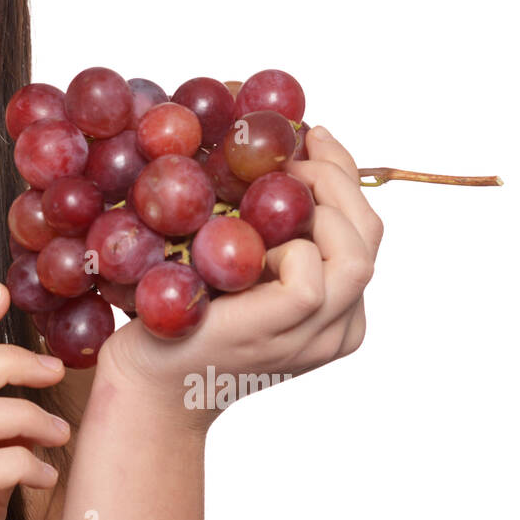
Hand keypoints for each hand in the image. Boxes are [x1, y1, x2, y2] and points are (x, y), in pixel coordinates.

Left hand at [98, 126, 383, 430]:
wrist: (148, 383)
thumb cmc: (181, 321)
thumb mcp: (233, 269)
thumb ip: (263, 234)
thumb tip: (267, 156)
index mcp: (337, 311)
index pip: (366, 231)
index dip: (345, 176)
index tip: (310, 136)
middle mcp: (338, 326)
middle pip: (371, 236)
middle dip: (338, 177)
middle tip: (293, 147)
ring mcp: (314, 335)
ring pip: (357, 255)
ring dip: (319, 205)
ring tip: (273, 185)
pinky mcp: (282, 330)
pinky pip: (310, 274)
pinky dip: (287, 246)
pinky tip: (248, 244)